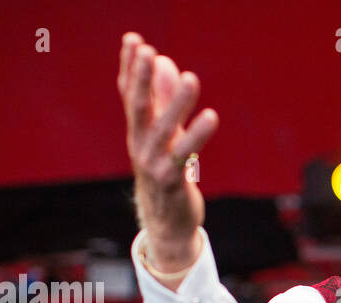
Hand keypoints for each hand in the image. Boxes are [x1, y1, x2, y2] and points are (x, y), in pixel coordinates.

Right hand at [117, 32, 218, 272]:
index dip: (130, 68)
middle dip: (141, 78)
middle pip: (138, 108)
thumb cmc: (166, 174)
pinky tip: (211, 117)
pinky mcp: (171, 182)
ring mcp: (153, 165)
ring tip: (190, 78)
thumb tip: (165, 61)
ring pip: (163, 130)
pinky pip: (184, 155)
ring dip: (176, 103)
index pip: (129, 94)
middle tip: (147, 51)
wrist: (166, 224)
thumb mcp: (164, 135)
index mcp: (136, 132)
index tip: (133, 40)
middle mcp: (140, 146)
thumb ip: (164, 100)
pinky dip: (197, 136)